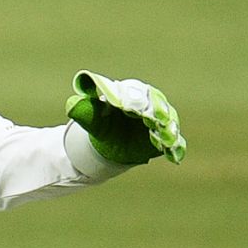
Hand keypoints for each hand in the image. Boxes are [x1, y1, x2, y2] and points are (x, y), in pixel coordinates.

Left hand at [66, 70, 185, 164]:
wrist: (112, 141)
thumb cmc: (103, 123)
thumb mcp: (92, 119)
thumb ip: (84, 111)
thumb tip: (71, 105)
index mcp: (130, 92)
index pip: (133, 91)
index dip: (130, 98)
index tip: (126, 106)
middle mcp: (150, 102)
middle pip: (155, 104)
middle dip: (154, 111)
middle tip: (153, 119)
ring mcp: (161, 119)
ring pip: (167, 121)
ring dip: (167, 129)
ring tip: (165, 137)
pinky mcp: (166, 137)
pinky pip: (174, 142)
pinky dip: (175, 148)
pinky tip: (174, 156)